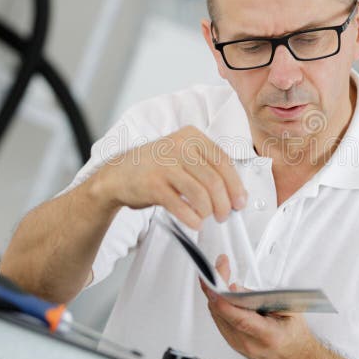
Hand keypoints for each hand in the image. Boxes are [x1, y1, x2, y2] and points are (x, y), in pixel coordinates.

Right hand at [92, 126, 246, 229]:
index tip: (240, 201)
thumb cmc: (156, 167)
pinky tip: (195, 222)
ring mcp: (165, 165)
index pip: (223, 161)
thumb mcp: (183, 155)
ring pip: (200, 193)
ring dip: (209, 211)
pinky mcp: (153, 184)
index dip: (236, 185)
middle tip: (224, 214)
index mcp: (192, 136)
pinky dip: (192, 217)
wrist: (118, 174)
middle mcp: (179, 147)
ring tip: (208, 218)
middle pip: (214, 179)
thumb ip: (207, 167)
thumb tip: (234, 192)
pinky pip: (180, 205)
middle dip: (224, 202)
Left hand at [200, 254, 316, 358]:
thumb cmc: (295, 337)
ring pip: (216, 315)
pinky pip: (218, 319)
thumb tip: (238, 289)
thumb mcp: (291, 312)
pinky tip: (222, 289)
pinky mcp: (232, 342)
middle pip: (221, 313)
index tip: (217, 280)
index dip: (223, 297)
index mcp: (267, 336)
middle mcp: (249, 344)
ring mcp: (238, 345)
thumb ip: (265, 299)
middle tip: (221, 265)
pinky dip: (218, 302)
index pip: (238, 318)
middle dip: (217, 285)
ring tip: (221, 272)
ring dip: (215, 291)